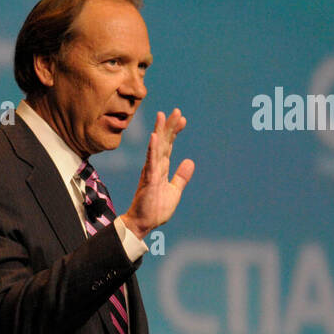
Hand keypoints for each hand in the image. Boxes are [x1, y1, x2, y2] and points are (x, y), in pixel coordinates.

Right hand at [123, 108, 192, 238]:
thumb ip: (181, 176)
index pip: (169, 146)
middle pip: (163, 142)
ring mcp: (150, 172)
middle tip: (176, 111)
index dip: (175, 132)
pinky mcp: (148, 180)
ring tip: (162, 115)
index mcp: (161, 168)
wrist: (143, 223)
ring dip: (159, 131)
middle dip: (169, 126)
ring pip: (156, 148)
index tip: (183, 120)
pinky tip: (154, 137)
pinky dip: (152, 149)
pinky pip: (150, 162)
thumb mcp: (174, 190)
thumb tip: (190, 161)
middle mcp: (154, 166)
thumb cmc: (155, 208)